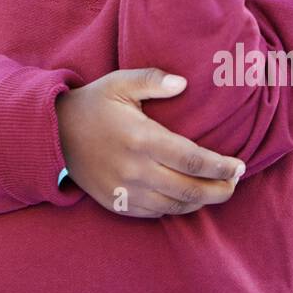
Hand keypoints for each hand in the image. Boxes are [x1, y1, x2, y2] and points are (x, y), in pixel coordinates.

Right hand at [55, 68, 245, 217]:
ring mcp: (125, 190)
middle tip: (235, 183)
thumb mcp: (119, 83)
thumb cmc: (92, 104)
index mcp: (141, 138)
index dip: (221, 166)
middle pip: (189, 189)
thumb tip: (184, 83)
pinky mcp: (116, 202)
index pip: (192, 159)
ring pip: (174, 205)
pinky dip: (175, 208)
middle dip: (220, 189)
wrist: (53, 133)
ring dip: (201, 201)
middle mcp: (135, 169)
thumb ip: (153, 80)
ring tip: (216, 191)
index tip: (239, 165)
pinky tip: (185, 198)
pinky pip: (154, 212)